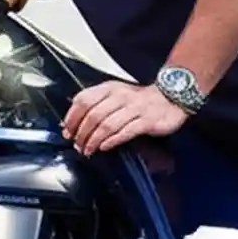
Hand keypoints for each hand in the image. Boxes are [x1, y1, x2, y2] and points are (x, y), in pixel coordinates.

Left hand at [62, 81, 188, 155]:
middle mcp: (120, 96)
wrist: (170, 97)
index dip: (72, 117)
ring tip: (88, 150)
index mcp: (109, 89)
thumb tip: (69, 124)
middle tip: (77, 145)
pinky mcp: (148, 121)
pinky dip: (112, 140)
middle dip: (82, 133)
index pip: (83, 100)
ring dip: (94, 140)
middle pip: (93, 115)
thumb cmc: (139, 100)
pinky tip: (104, 147)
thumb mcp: (114, 96)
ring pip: (107, 125)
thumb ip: (94, 106)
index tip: (67, 131)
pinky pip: (126, 132)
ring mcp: (135, 108)